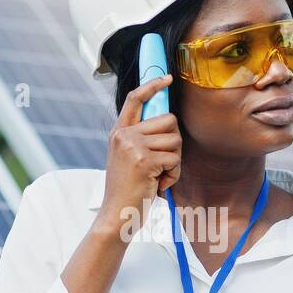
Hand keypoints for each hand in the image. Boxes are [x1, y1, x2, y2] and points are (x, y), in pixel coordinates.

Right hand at [96, 73, 181, 237]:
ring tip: (159, 175)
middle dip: (174, 141)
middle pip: (169, 119)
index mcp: (119, 132)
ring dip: (175, 161)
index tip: (167, 77)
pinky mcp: (145, 160)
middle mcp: (124, 135)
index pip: (135, 98)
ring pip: (175, 140)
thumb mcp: (128, 158)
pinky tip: (158, 184)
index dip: (152, 84)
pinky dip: (173, 174)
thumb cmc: (127, 189)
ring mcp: (133, 146)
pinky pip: (175, 159)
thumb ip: (141, 138)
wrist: (116, 214)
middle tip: (163, 161)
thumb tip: (168, 120)